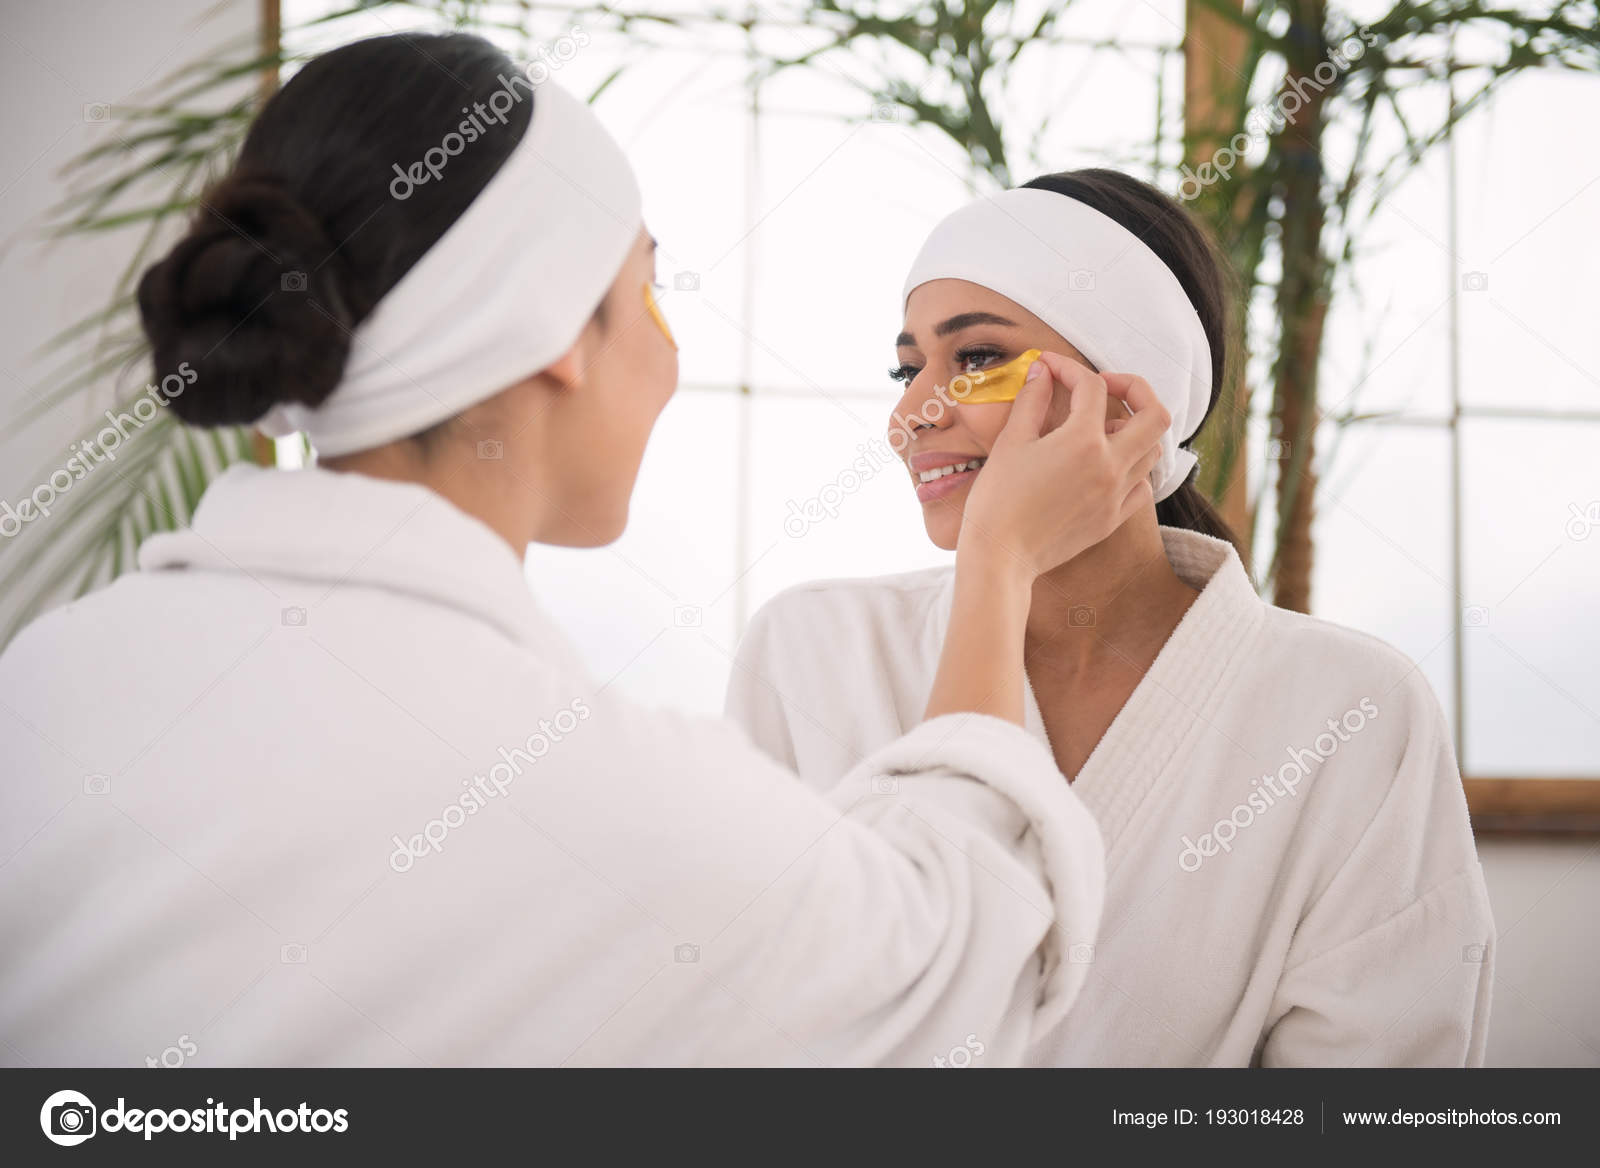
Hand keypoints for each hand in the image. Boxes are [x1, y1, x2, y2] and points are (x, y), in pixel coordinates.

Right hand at [957, 351, 1169, 580]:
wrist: (1000, 558)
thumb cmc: (998, 500)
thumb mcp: (1011, 442)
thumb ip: (1032, 401)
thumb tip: (1043, 372)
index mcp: (1083, 441)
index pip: (1092, 387)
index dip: (1069, 368)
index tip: (1048, 368)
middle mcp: (1110, 466)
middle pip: (1155, 415)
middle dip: (1135, 389)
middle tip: (1106, 387)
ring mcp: (1116, 495)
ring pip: (1153, 450)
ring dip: (1134, 430)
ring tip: (1102, 428)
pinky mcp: (1113, 519)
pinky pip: (1143, 486)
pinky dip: (1134, 469)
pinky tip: (1108, 465)